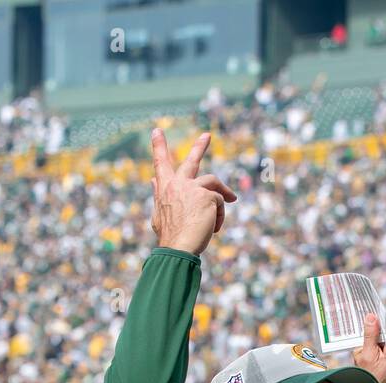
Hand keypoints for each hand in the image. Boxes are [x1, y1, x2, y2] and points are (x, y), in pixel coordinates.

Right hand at [150, 129, 236, 255]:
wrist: (178, 248)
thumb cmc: (169, 236)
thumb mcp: (158, 213)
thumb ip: (158, 194)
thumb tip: (152, 180)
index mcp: (165, 188)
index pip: (160, 163)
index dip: (159, 146)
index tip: (157, 131)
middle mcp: (178, 184)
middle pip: (191, 161)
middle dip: (199, 147)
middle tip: (207, 136)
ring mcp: (192, 188)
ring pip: (213, 183)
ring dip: (223, 192)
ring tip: (232, 199)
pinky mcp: (207, 196)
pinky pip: (220, 201)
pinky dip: (220, 215)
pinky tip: (216, 228)